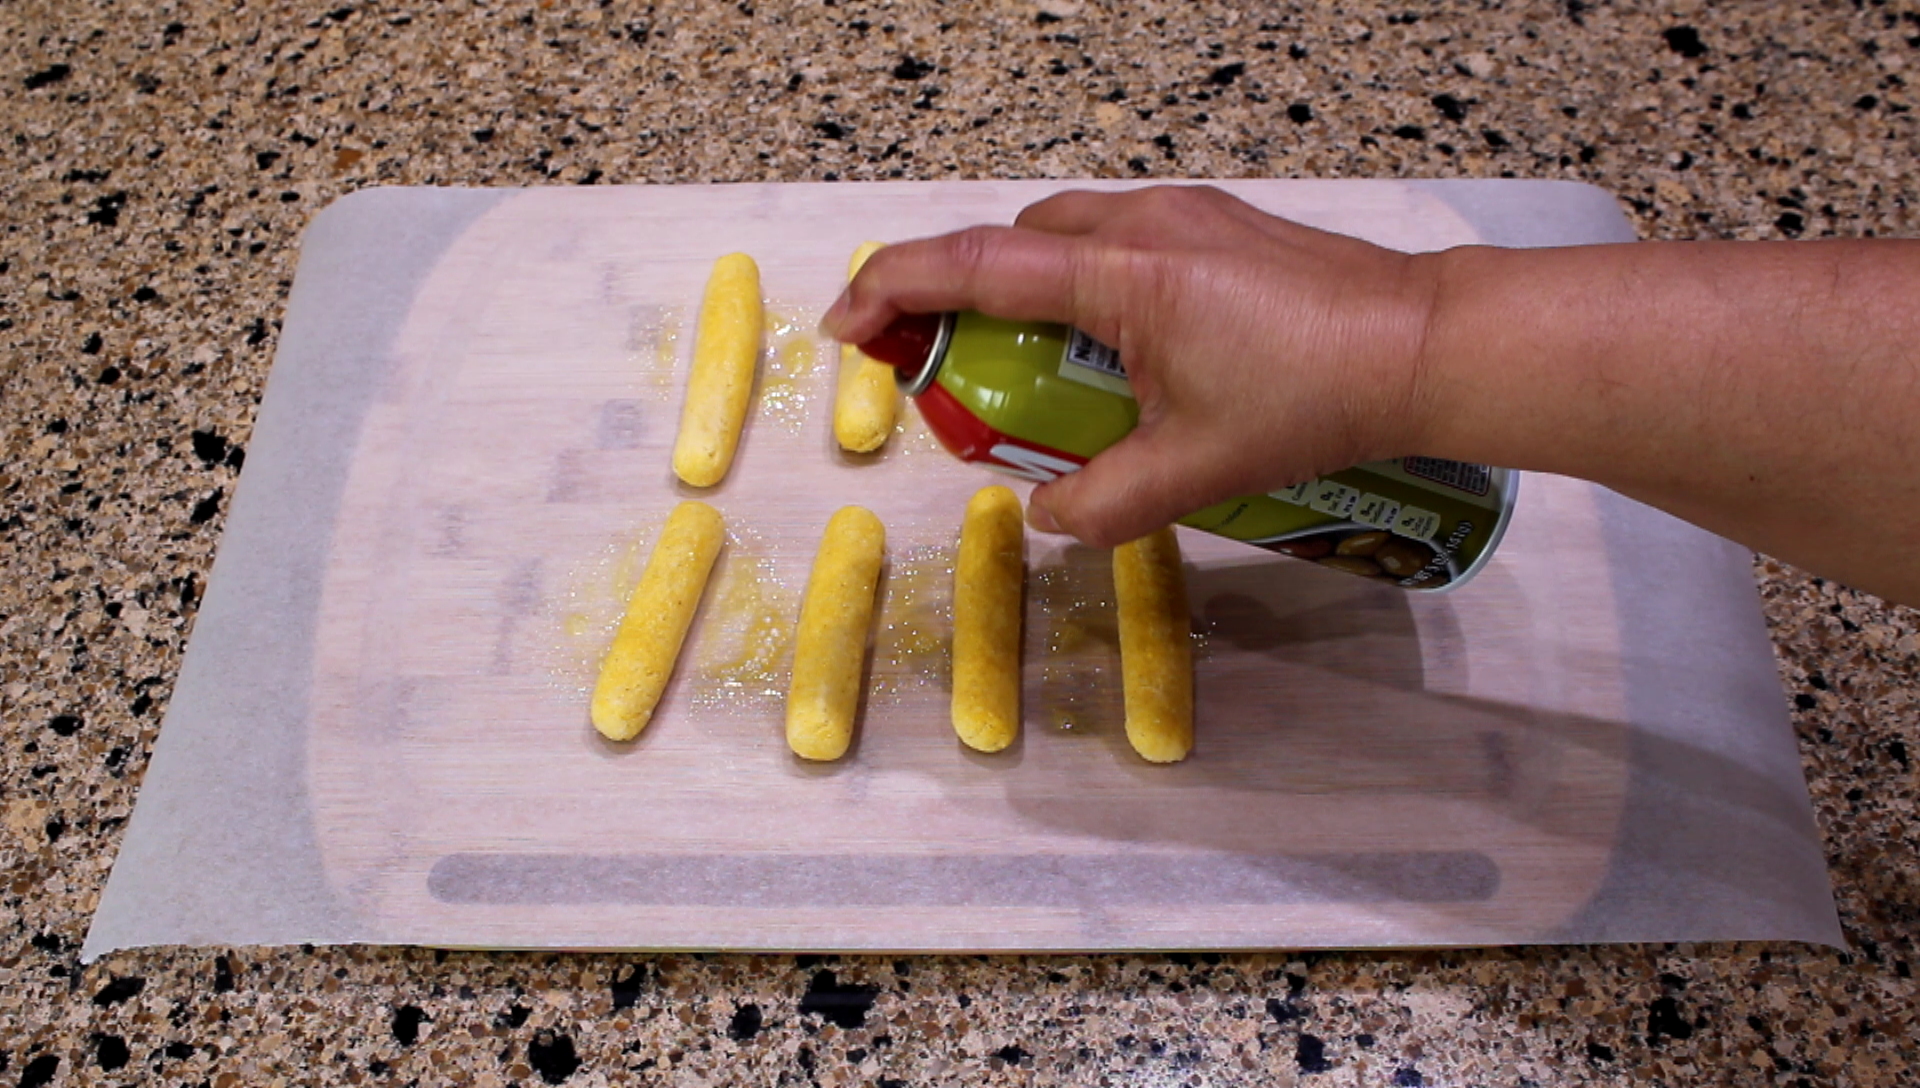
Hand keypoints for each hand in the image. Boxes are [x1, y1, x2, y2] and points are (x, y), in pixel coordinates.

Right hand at [819, 185, 1442, 546]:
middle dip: (953, 299)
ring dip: (1021, 294)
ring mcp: (1183, 215)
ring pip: (1062, 237)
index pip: (973, 267)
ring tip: (1025, 373)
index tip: (844, 328)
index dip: (892, 292)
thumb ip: (1099, 503)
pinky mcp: (1215, 226)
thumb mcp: (1194, 471)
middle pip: (1009, 244)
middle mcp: (1142, 223)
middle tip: (938, 371)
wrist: (1423, 346)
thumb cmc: (1315, 398)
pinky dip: (1077, 288)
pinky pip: (1113, 242)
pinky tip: (1106, 352)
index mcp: (1123, 274)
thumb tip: (1044, 517)